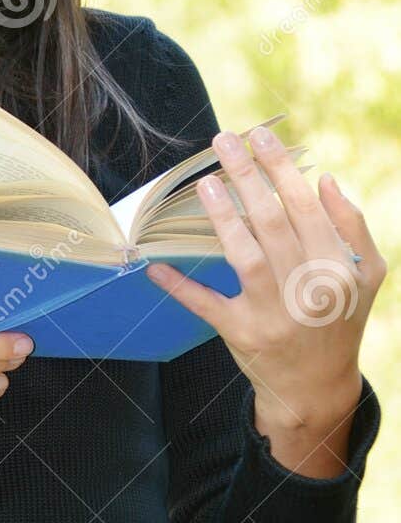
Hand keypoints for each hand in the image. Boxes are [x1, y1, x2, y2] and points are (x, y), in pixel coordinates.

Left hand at [145, 125, 387, 430]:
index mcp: (337, 269)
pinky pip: (206, 305)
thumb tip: (326, 180)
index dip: (281, 168)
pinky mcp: (241, 334)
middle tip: (224, 141)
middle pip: (273, 222)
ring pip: (245, 255)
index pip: (305, 207)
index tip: (260, 136)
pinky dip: (180, 286)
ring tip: (204, 184)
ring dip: (223, 217)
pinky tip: (157, 264)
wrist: (317, 386)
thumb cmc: (339, 319)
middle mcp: (307, 290)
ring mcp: (273, 314)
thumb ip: (351, 227)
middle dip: (247, 175)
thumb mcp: (366, 275)